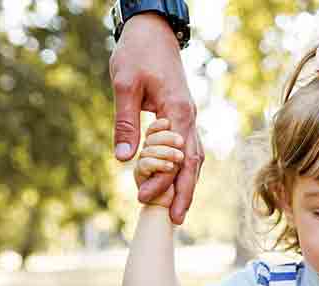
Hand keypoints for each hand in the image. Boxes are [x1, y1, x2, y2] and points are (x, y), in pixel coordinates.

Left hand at [110, 13, 202, 224]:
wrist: (153, 33)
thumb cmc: (138, 54)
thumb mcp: (124, 85)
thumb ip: (126, 122)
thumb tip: (123, 158)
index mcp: (179, 111)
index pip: (176, 156)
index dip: (163, 180)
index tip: (145, 198)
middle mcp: (190, 118)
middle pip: (193, 163)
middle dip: (186, 192)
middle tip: (176, 219)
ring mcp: (189, 118)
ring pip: (195, 158)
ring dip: (188, 184)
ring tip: (178, 209)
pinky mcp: (183, 117)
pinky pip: (189, 149)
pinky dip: (185, 169)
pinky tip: (176, 184)